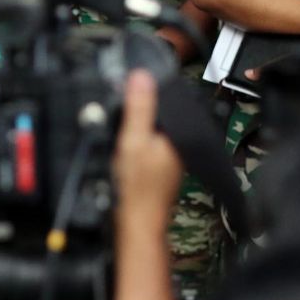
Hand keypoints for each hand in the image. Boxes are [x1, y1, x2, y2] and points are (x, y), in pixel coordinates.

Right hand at [112, 70, 181, 228]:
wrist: (136, 223)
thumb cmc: (137, 189)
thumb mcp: (132, 140)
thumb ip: (138, 108)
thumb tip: (142, 76)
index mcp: (178, 134)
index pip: (167, 99)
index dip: (147, 89)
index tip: (128, 84)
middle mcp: (179, 144)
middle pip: (160, 114)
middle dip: (142, 106)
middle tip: (120, 102)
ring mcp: (171, 157)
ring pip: (154, 129)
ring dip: (139, 123)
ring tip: (121, 123)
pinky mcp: (160, 167)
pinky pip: (149, 144)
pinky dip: (137, 140)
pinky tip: (124, 145)